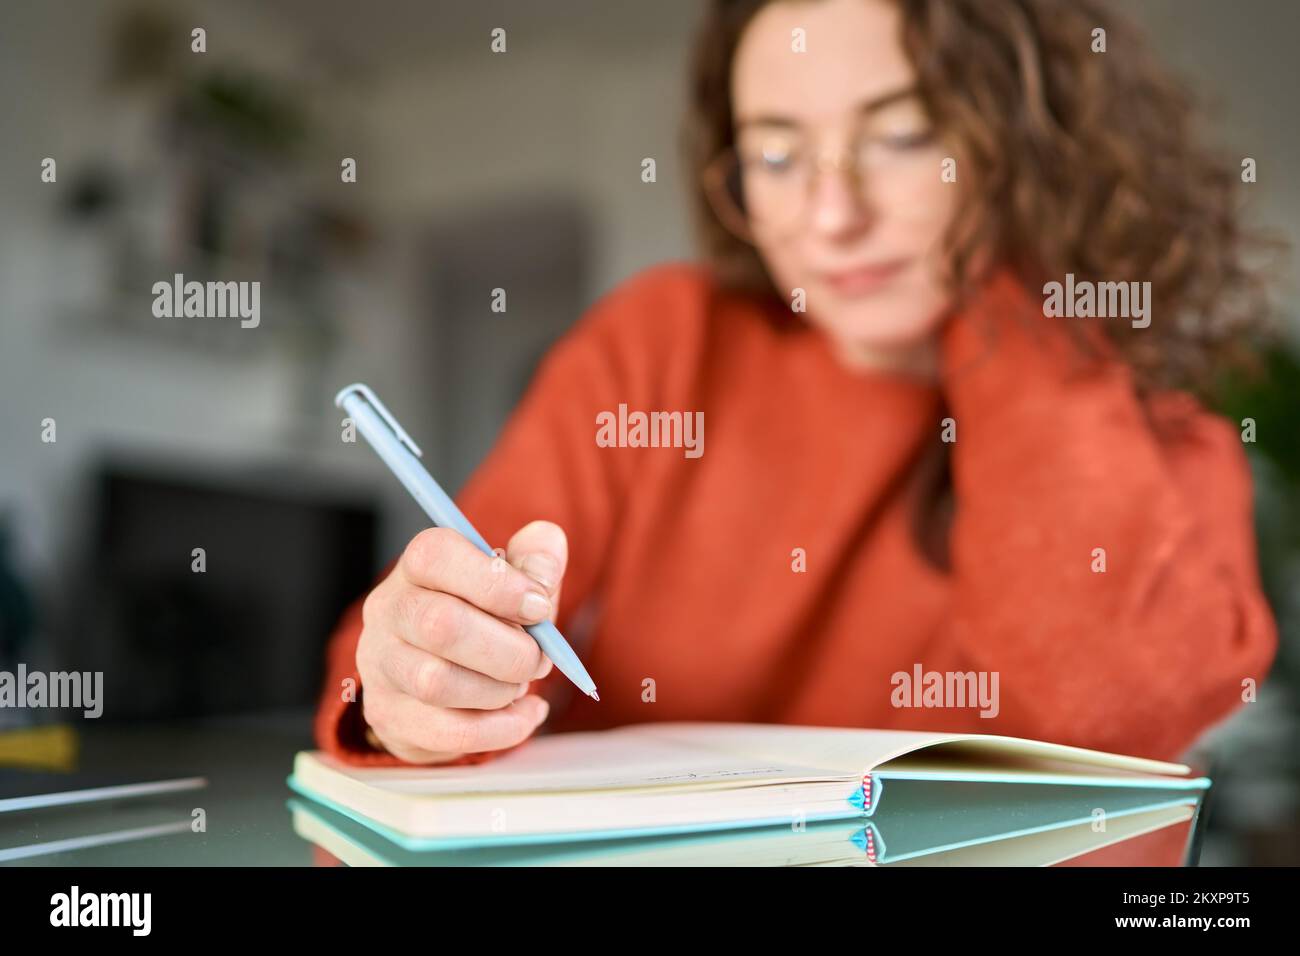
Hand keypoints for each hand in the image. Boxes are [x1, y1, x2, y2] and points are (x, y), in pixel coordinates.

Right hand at [355, 520, 566, 763]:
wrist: (442, 675)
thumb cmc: (483, 617)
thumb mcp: (514, 581)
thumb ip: (536, 559)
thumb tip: (547, 544)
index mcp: (418, 565)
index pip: (437, 556)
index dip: (497, 583)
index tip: (539, 607)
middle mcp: (388, 609)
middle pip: (441, 625)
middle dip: (509, 649)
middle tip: (538, 659)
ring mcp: (381, 664)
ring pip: (438, 682)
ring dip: (499, 690)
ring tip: (519, 686)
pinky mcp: (389, 714)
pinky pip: (446, 730)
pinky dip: (501, 728)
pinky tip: (525, 714)